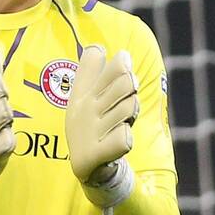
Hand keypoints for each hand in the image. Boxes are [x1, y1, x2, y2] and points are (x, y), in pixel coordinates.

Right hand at [65, 46, 138, 185]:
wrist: (88, 168)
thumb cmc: (92, 127)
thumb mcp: (85, 97)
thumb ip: (91, 71)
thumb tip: (96, 47)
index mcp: (82, 94)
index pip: (106, 64)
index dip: (121, 66)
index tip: (122, 73)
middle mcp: (84, 110)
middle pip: (126, 82)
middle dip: (132, 91)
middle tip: (125, 103)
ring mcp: (90, 132)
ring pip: (129, 108)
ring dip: (131, 116)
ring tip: (120, 124)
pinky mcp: (96, 154)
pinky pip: (124, 138)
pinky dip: (125, 139)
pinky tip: (117, 143)